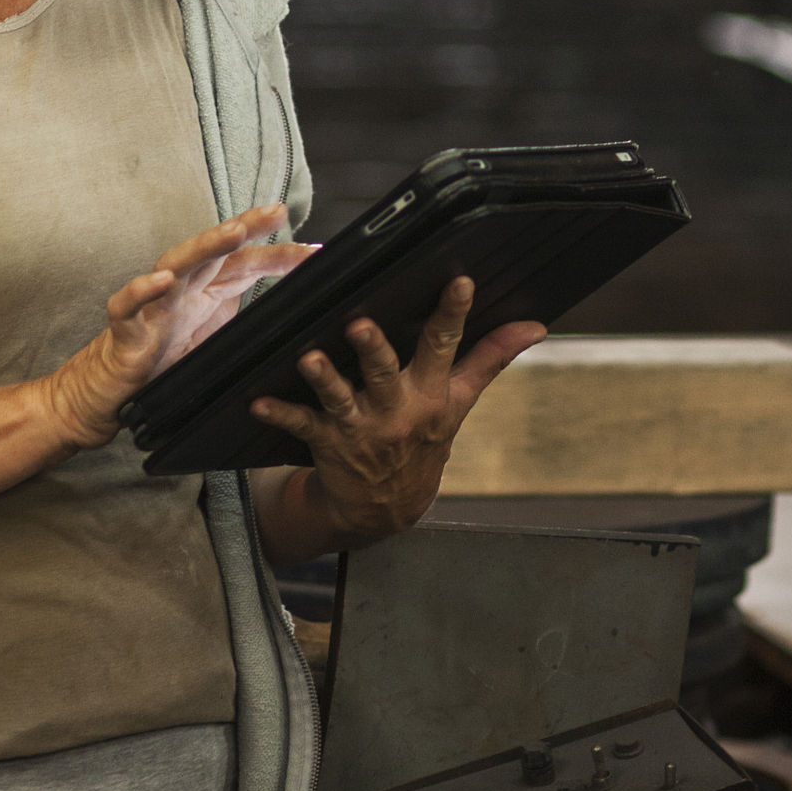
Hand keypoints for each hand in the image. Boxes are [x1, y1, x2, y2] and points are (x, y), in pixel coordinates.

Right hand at [42, 203, 313, 450]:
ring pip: (176, 264)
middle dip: (247, 228)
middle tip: (278, 212)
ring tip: (233, 232)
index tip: (316, 250)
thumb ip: (239, 320)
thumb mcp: (211, 340)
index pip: (244, 265)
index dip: (278, 256)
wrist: (105, 395)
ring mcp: (152, 306)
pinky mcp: (125, 331)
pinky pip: (128, 305)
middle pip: (215, 252)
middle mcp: (179, 290)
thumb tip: (285, 315)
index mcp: (203, 292)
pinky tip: (161, 280)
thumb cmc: (157, 362)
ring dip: (205, 246)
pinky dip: (142, 290)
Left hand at [250, 278, 544, 545]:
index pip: (446, 347)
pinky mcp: (326, 442)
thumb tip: (534, 325)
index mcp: (430, 394)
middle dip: (373, 349)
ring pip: (339, 397)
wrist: (385, 509)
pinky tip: (257, 400)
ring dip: (323, 378)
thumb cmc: (422, 441)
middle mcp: (395, 409)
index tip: (458, 281)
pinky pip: (299, 425)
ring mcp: (359, 428)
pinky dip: (278, 412)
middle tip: (360, 324)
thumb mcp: (460, 404)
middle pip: (384, 371)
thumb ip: (490, 359)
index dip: (452, 314)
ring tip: (309, 358)